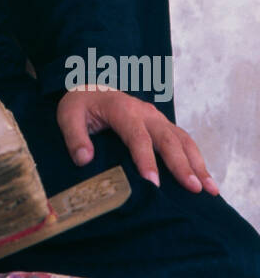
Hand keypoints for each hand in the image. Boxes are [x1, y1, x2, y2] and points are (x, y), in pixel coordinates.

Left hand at [56, 86, 219, 194]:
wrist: (90, 88)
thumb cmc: (79, 105)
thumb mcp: (67, 116)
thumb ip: (74, 136)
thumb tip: (84, 159)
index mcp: (122, 109)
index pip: (137, 136)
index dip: (146, 160)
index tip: (153, 183)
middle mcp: (145, 112)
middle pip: (167, 139)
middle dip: (182, 164)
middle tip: (194, 189)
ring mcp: (157, 118)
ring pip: (182, 140)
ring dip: (197, 163)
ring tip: (210, 189)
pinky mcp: (162, 126)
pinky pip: (183, 141)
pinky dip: (196, 159)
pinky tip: (205, 179)